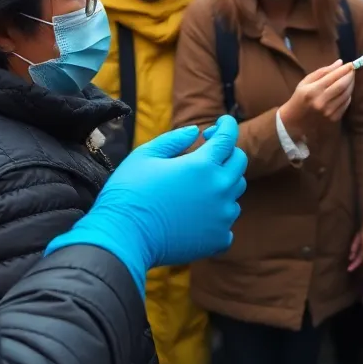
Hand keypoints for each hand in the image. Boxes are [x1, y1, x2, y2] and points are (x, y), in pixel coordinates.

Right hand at [47, 116, 247, 287]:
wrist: (123, 238)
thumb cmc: (129, 192)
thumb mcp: (146, 155)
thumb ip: (174, 139)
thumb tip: (195, 131)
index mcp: (203, 165)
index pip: (229, 137)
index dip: (227, 125)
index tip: (220, 124)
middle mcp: (220, 189)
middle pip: (240, 163)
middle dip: (227, 152)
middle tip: (208, 154)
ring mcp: (222, 216)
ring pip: (235, 193)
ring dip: (222, 184)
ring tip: (196, 188)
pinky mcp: (218, 239)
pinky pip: (228, 223)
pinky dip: (217, 216)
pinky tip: (197, 216)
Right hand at [279, 61, 355, 137]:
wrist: (295, 120)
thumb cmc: (300, 97)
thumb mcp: (306, 81)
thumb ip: (323, 71)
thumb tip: (340, 63)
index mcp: (312, 90)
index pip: (333, 77)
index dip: (344, 69)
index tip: (351, 63)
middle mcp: (321, 102)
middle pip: (342, 85)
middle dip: (350, 75)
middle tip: (353, 69)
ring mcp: (328, 112)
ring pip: (346, 94)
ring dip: (351, 84)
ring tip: (350, 78)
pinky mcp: (334, 118)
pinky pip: (346, 103)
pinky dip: (348, 95)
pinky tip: (345, 90)